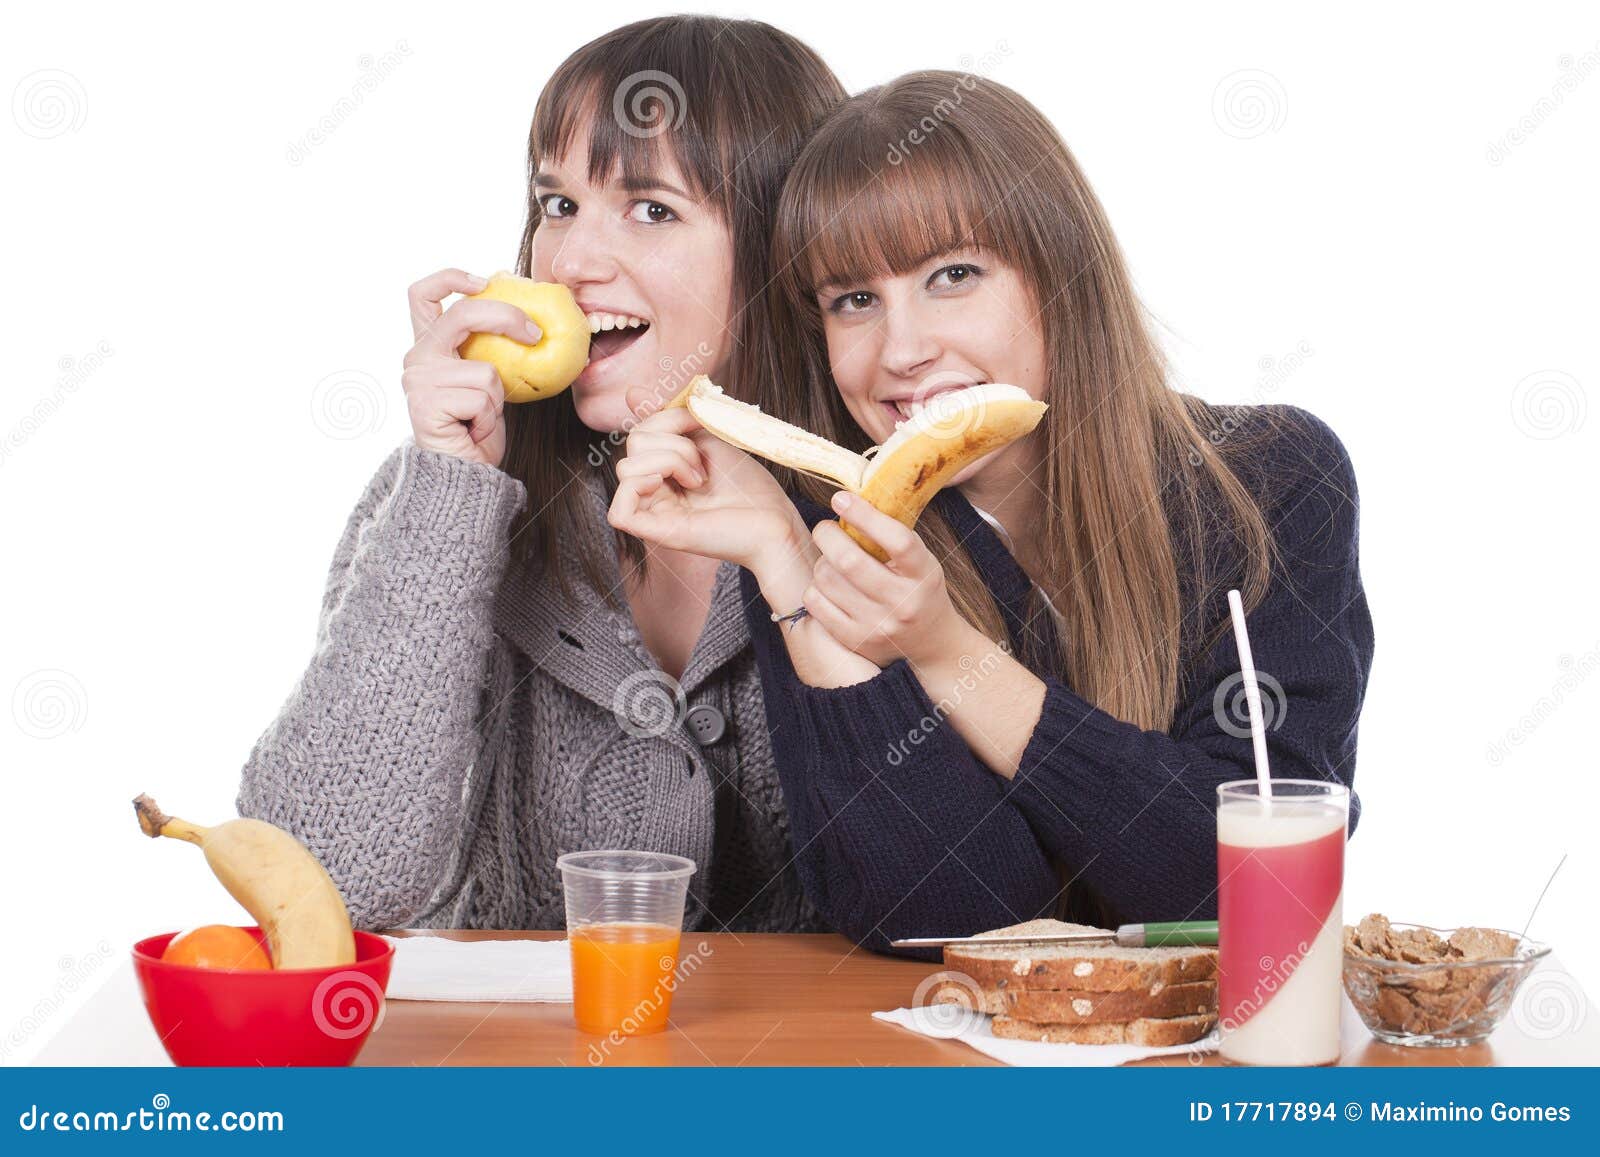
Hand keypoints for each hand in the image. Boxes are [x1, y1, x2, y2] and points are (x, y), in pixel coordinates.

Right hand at [402, 267, 539, 466]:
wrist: (462, 473)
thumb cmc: (477, 427)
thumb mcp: (486, 380)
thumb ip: (490, 349)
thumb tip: (533, 322)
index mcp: (428, 346)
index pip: (423, 295)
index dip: (452, 277)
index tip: (484, 281)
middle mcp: (417, 358)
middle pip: (463, 314)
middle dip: (507, 317)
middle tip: (536, 333)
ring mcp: (419, 380)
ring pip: (485, 370)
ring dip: (497, 399)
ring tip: (479, 418)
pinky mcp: (427, 403)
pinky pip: (483, 398)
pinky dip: (489, 418)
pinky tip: (472, 430)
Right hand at [607, 401, 811, 578]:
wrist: (773, 518)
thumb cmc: (748, 484)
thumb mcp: (707, 438)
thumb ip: (671, 418)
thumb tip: (632, 393)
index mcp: (665, 468)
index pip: (642, 430)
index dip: (669, 415)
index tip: (699, 418)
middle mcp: (655, 489)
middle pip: (633, 443)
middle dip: (672, 440)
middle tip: (703, 464)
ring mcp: (654, 512)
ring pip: (625, 469)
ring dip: (667, 460)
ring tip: (697, 480)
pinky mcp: (657, 533)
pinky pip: (618, 511)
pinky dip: (636, 487)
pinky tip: (663, 485)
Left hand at [803, 492, 970, 667]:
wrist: (930, 643)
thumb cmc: (919, 590)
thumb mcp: (921, 561)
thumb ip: (892, 536)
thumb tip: (851, 500)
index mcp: (923, 574)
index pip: (897, 540)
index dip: (864, 515)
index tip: (841, 498)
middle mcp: (902, 602)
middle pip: (849, 561)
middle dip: (827, 535)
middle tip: (825, 528)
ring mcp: (877, 625)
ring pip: (827, 579)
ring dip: (821, 560)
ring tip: (830, 559)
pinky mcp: (854, 640)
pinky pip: (815, 603)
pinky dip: (815, 585)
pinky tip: (827, 583)